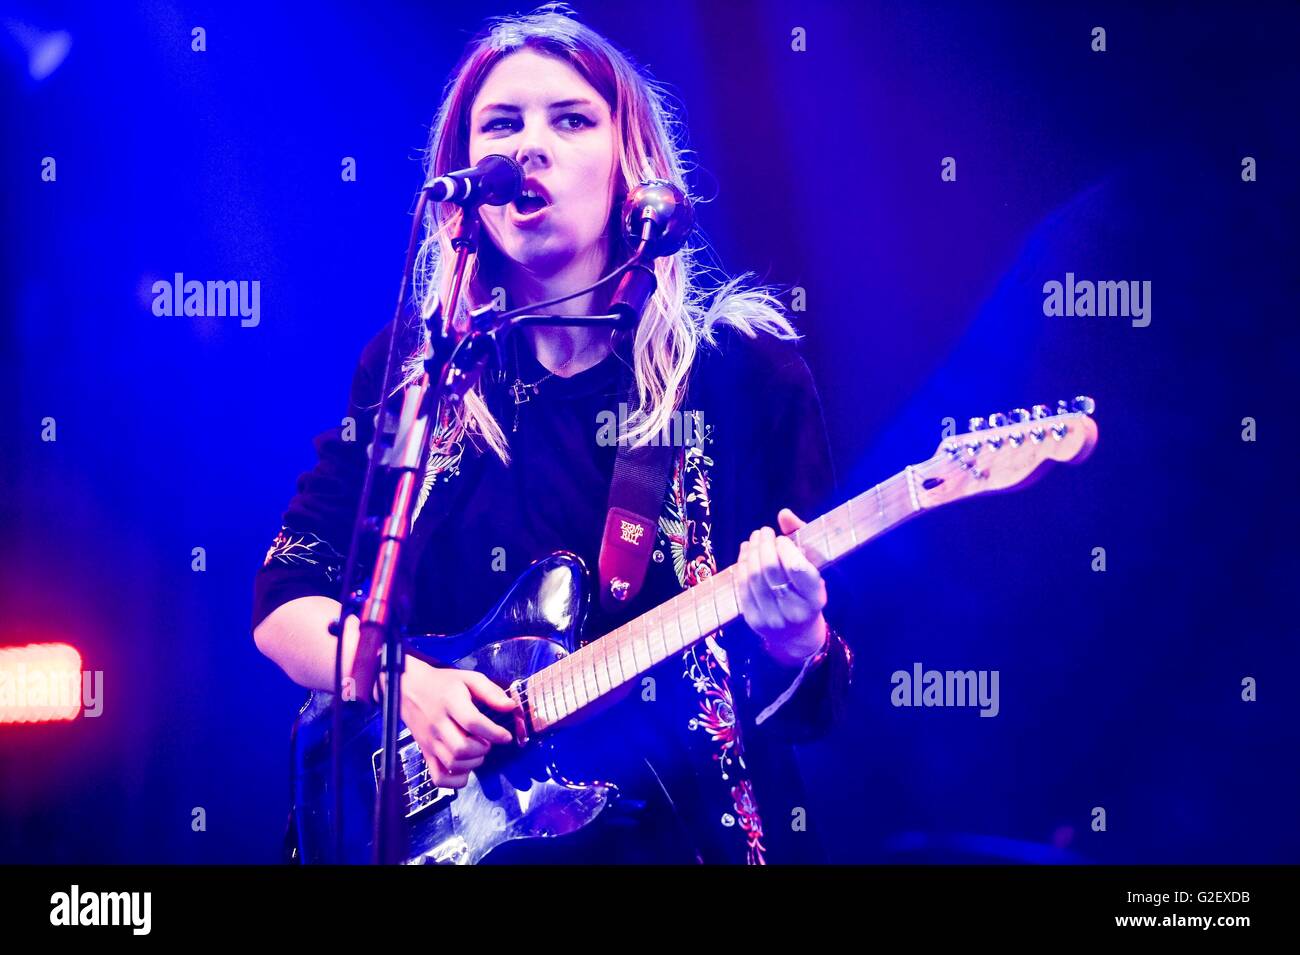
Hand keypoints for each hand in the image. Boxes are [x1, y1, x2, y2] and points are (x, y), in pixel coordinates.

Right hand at [379, 657, 516, 788]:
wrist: (409, 688)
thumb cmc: (442, 684)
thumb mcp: (468, 678)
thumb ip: (491, 692)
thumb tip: (510, 706)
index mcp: (450, 702)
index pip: (473, 723)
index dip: (494, 733)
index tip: (505, 736)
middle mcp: (437, 724)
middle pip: (462, 748)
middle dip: (482, 749)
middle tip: (487, 741)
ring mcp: (429, 741)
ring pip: (452, 764)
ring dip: (473, 763)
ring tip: (477, 751)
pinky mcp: (425, 752)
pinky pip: (439, 778)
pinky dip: (455, 781)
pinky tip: (464, 768)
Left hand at [737, 508, 828, 666]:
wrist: (798, 635)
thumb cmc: (807, 593)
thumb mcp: (814, 568)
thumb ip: (801, 537)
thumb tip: (783, 513)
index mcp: (815, 598)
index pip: (796, 567)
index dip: (785, 548)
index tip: (782, 539)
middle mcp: (794, 611)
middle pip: (770, 569)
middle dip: (764, 545)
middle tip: (764, 531)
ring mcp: (771, 618)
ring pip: (753, 577)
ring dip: (751, 552)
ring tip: (755, 538)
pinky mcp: (753, 621)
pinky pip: (742, 587)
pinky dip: (741, 565)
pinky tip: (746, 552)